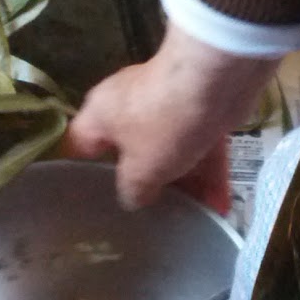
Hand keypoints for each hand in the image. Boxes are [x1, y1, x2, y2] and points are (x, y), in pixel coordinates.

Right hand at [65, 25, 279, 208]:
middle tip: (152, 218)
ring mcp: (165, 106)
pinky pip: (199, 147)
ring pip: (170, 153)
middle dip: (147, 186)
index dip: (84, 175)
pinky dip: (209, 174)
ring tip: (195, 220)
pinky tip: (221, 204)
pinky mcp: (199, 109)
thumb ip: (132, 190)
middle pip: (130, 154)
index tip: (97, 203)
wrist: (215, 80)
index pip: (79, 147)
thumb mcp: (140, 170)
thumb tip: (133, 199)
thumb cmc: (161, 124)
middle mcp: (127, 108)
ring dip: (186, 186)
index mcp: (99, 116)